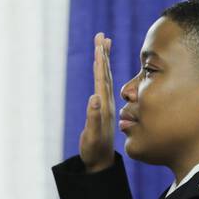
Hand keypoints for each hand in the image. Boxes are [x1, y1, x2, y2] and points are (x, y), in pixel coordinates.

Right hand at [79, 32, 115, 172]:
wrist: (101, 162)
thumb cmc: (94, 151)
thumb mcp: (92, 136)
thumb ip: (93, 118)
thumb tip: (94, 98)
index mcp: (104, 105)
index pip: (101, 78)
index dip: (100, 61)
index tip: (100, 43)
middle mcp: (106, 102)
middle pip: (104, 73)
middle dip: (102, 54)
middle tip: (101, 36)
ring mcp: (104, 105)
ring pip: (104, 78)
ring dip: (103, 61)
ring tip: (103, 46)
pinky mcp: (101, 109)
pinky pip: (102, 86)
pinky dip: (101, 74)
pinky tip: (101, 70)